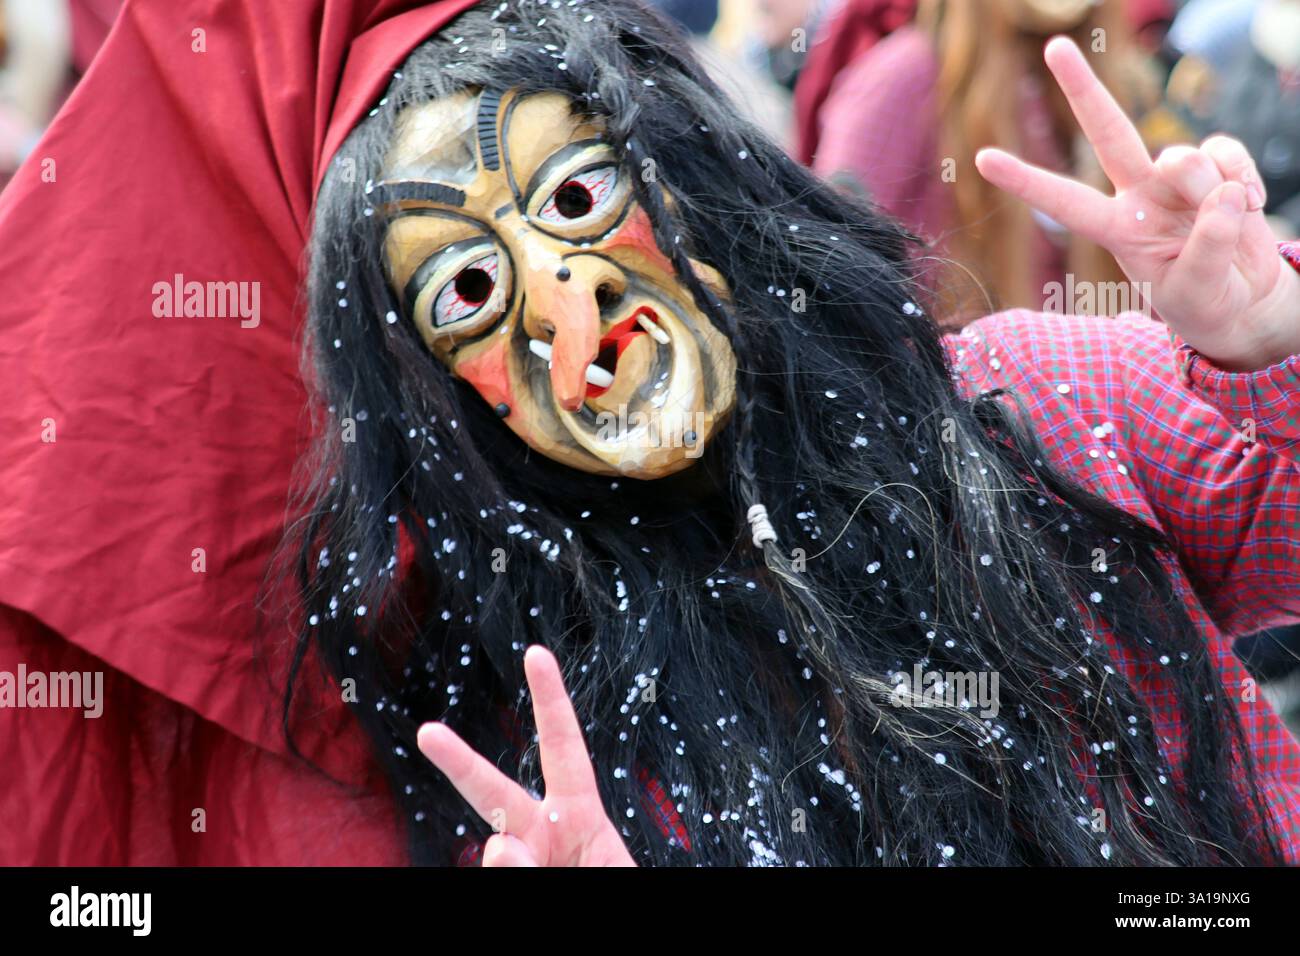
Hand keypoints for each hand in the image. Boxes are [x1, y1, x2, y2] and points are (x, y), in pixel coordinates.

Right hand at [416, 645, 636, 866]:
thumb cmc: (612, 900)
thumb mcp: (598, 876)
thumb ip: (543, 861)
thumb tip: (495, 841)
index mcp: (583, 820)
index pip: (564, 750)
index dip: (551, 701)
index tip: (536, 653)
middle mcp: (544, 837)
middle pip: (496, 794)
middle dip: (461, 764)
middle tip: (429, 733)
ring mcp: (518, 864)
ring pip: (493, 856)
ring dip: (510, 868)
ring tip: (531, 870)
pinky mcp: (496, 883)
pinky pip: (485, 877)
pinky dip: (500, 879)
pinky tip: (513, 877)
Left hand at [976, 37, 1299, 371]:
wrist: (1246, 298)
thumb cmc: (1205, 299)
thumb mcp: (1196, 290)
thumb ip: (1207, 247)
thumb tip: (1223, 192)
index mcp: (1117, 229)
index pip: (1065, 203)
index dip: (1025, 181)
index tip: (981, 158)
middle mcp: (1140, 194)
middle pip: (1108, 132)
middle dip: (1082, 89)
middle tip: (1055, 46)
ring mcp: (1179, 177)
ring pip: (1185, 159)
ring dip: (1206, 190)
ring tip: (1222, 221)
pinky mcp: (1218, 166)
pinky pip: (1227, 152)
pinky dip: (1243, 180)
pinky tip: (1248, 204)